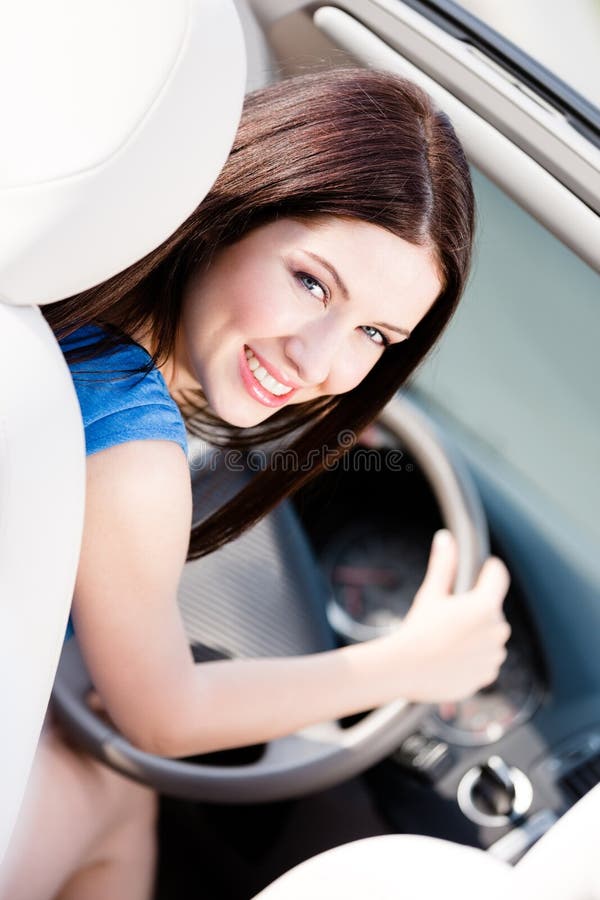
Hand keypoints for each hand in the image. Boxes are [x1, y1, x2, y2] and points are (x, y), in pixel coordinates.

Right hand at [388, 529, 510, 702]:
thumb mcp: (431, 594)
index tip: (483, 568)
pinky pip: (486, 659)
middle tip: (449, 614)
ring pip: (490, 635)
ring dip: (477, 633)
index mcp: (485, 605)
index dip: (489, 569)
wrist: (406, 670)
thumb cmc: (418, 629)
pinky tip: (452, 656)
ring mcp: (494, 655)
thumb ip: (444, 565)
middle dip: (477, 608)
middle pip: (492, 609)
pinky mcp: (488, 674)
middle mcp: (497, 630)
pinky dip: (474, 656)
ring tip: (448, 638)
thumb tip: (446, 537)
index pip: (499, 575)